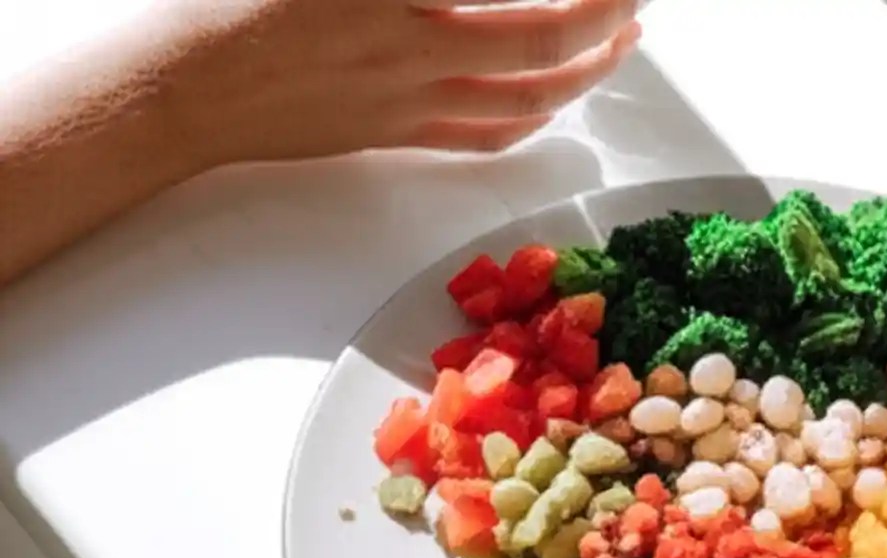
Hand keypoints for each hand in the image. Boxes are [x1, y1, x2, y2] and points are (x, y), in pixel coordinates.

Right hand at [164, 0, 641, 164]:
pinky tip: (560, 101)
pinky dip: (538, 117)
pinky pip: (488, 136)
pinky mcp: (398, 134)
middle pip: (546, 33)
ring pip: (531, 95)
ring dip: (591, 70)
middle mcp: (413, 43)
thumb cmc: (233, 0)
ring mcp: (410, 98)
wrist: (183, 87)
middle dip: (608, 9)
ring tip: (623, 43)